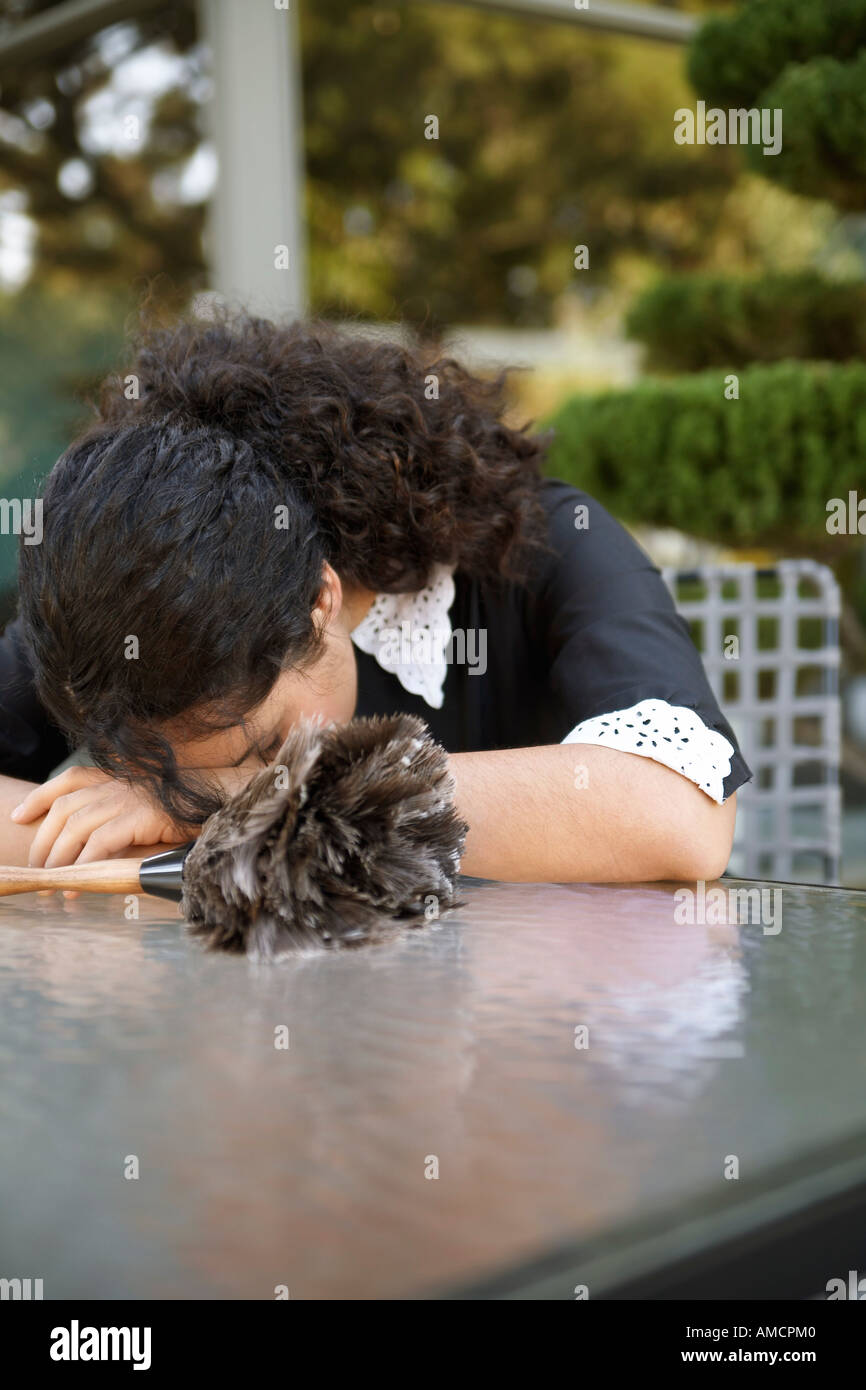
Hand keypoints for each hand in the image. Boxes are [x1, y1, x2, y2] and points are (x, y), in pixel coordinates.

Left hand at [10, 766, 193, 869]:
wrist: (221, 803)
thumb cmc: (183, 814)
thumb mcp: (143, 809)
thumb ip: (117, 817)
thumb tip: (88, 849)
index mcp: (115, 779)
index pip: (68, 781)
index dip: (39, 798)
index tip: (18, 816)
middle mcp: (117, 784)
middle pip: (63, 809)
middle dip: (43, 843)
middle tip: (38, 872)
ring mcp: (127, 799)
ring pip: (75, 827)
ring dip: (58, 859)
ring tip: (53, 884)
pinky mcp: (141, 816)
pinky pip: (100, 842)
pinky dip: (83, 865)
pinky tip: (77, 883)